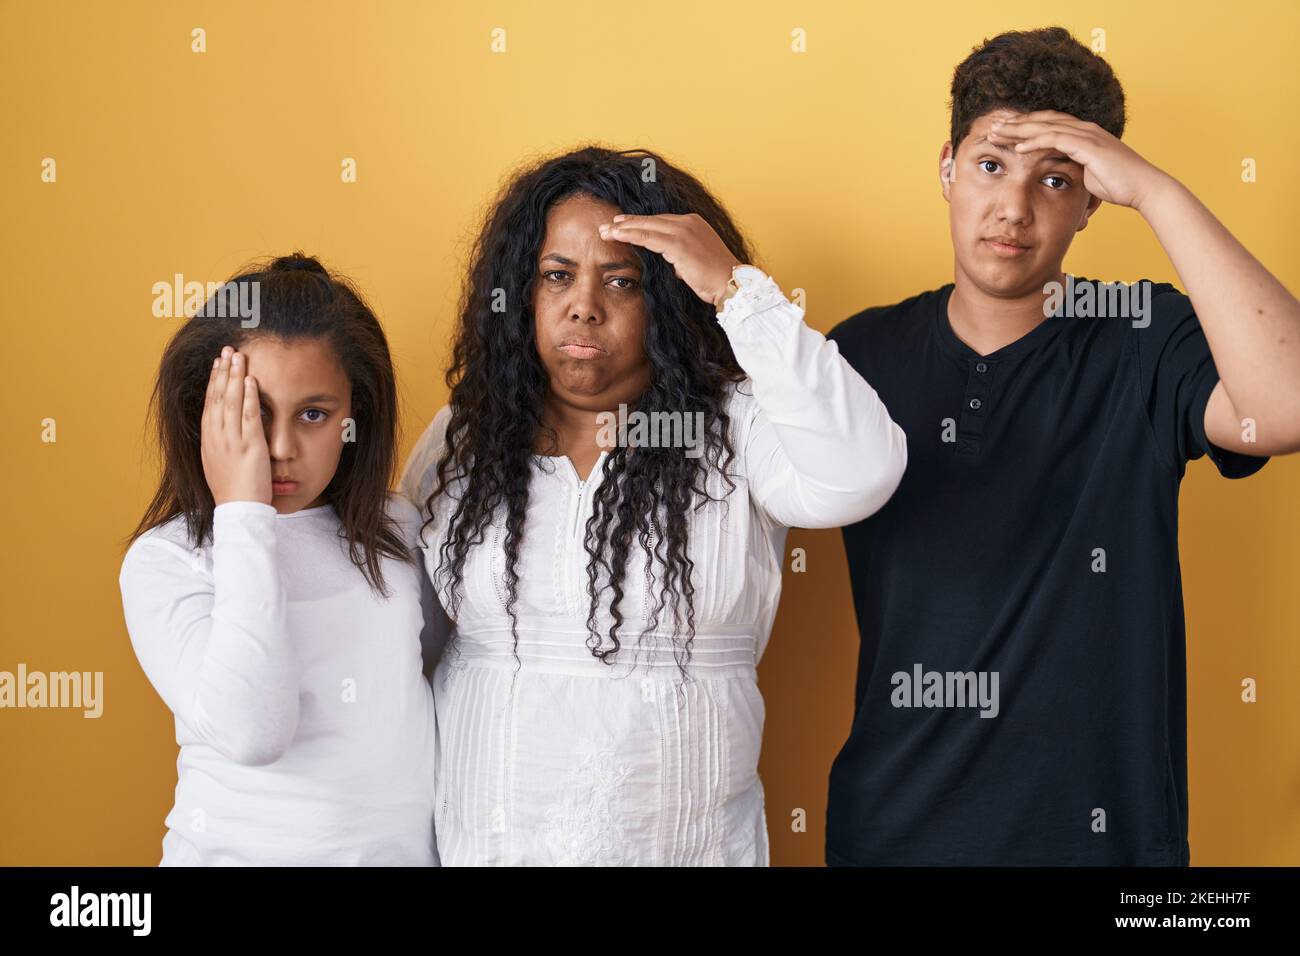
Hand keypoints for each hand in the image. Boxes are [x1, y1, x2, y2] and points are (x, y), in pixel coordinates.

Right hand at [201, 346, 271, 505]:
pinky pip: (249, 416)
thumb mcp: (219, 464)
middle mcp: (216, 438)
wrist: (239, 511)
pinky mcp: (249, 446)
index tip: (217, 364)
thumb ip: (221, 446)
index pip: (210, 404)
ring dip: (235, 376)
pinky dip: (249, 397)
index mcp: (209, 441)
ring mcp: (231, 441)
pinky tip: (251, 380)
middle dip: (222, 371)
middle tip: (227, 350)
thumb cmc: (234, 491)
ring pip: (231, 401)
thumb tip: (223, 434)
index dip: (213, 382)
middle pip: (217, 397)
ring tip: (238, 356)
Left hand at [598, 213, 740, 308]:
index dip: (641, 223)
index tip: (623, 225)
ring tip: (606, 231)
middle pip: (651, 220)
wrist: (732, 283)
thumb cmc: (716, 279)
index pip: (661, 222)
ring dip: (623, 229)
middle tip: (608, 225)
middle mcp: (688, 222)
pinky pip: (647, 237)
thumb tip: (673, 266)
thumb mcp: (696, 264)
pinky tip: (617, 236)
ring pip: (646, 226)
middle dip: (627, 223)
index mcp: (694, 224)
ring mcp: (684, 231)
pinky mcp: (678, 243)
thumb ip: (682, 260)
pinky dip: (630, 235)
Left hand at [987, 110, 1172, 211]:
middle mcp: (1084, 129)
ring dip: (1018, 130)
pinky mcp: (1088, 146)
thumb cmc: (1120, 185)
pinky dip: (1034, 142)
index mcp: (1084, 134)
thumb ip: (1074, 170)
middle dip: (1016, 123)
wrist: (1144, 188)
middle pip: (1042, 120)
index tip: (1004, 132)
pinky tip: (1017, 148)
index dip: (1025, 127)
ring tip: (997, 134)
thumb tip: (1060, 177)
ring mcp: (1087, 135)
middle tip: (992, 126)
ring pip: (1045, 127)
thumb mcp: (1090, 175)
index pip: (1048, 124)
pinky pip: (1055, 140)